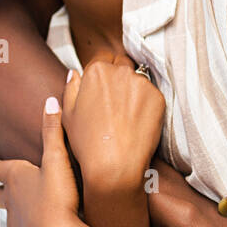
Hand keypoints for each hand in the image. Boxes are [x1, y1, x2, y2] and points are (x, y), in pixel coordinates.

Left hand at [0, 96, 81, 226]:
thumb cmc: (58, 196)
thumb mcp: (58, 159)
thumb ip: (54, 129)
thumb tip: (51, 99)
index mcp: (14, 177)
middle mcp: (10, 199)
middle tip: (2, 180)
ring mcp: (17, 222)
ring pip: (6, 212)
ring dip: (11, 206)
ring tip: (23, 202)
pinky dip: (27, 223)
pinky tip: (40, 223)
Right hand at [61, 52, 164, 194]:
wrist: (115, 166)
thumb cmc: (88, 144)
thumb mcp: (68, 114)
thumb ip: (71, 88)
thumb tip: (74, 73)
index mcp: (96, 70)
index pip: (103, 60)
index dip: (102, 76)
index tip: (103, 92)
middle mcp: (120, 71)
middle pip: (122, 65)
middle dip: (119, 79)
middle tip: (115, 104)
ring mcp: (141, 83)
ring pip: (138, 80)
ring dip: (133, 91)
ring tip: (126, 117)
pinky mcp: (158, 97)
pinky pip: (151, 95)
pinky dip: (146, 105)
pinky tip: (137, 123)